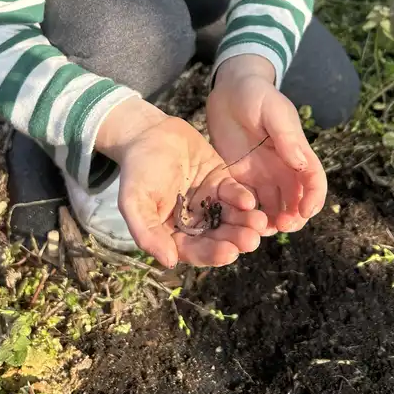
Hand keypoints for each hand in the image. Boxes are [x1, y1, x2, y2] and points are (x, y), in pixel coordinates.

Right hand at [95, 99, 266, 267]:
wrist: (148, 132)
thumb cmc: (137, 168)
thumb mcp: (133, 201)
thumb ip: (147, 233)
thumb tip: (168, 261)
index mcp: (171, 232)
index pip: (194, 250)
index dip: (212, 254)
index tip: (229, 253)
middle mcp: (192, 222)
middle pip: (217, 237)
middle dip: (235, 239)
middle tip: (251, 240)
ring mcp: (208, 202)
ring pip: (230, 218)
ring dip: (245, 222)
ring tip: (259, 222)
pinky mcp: (220, 182)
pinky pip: (234, 194)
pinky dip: (242, 198)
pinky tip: (250, 200)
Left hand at [206, 56, 326, 234]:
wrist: (229, 90)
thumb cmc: (255, 94)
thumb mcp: (273, 110)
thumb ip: (285, 136)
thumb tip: (300, 162)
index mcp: (296, 153)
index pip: (314, 181)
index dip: (314, 199)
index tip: (306, 211)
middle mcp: (282, 169)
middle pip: (295, 202)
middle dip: (293, 218)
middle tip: (281, 226)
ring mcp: (261, 175)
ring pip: (273, 207)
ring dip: (271, 221)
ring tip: (260, 229)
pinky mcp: (239, 178)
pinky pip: (247, 202)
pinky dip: (248, 215)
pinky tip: (240, 221)